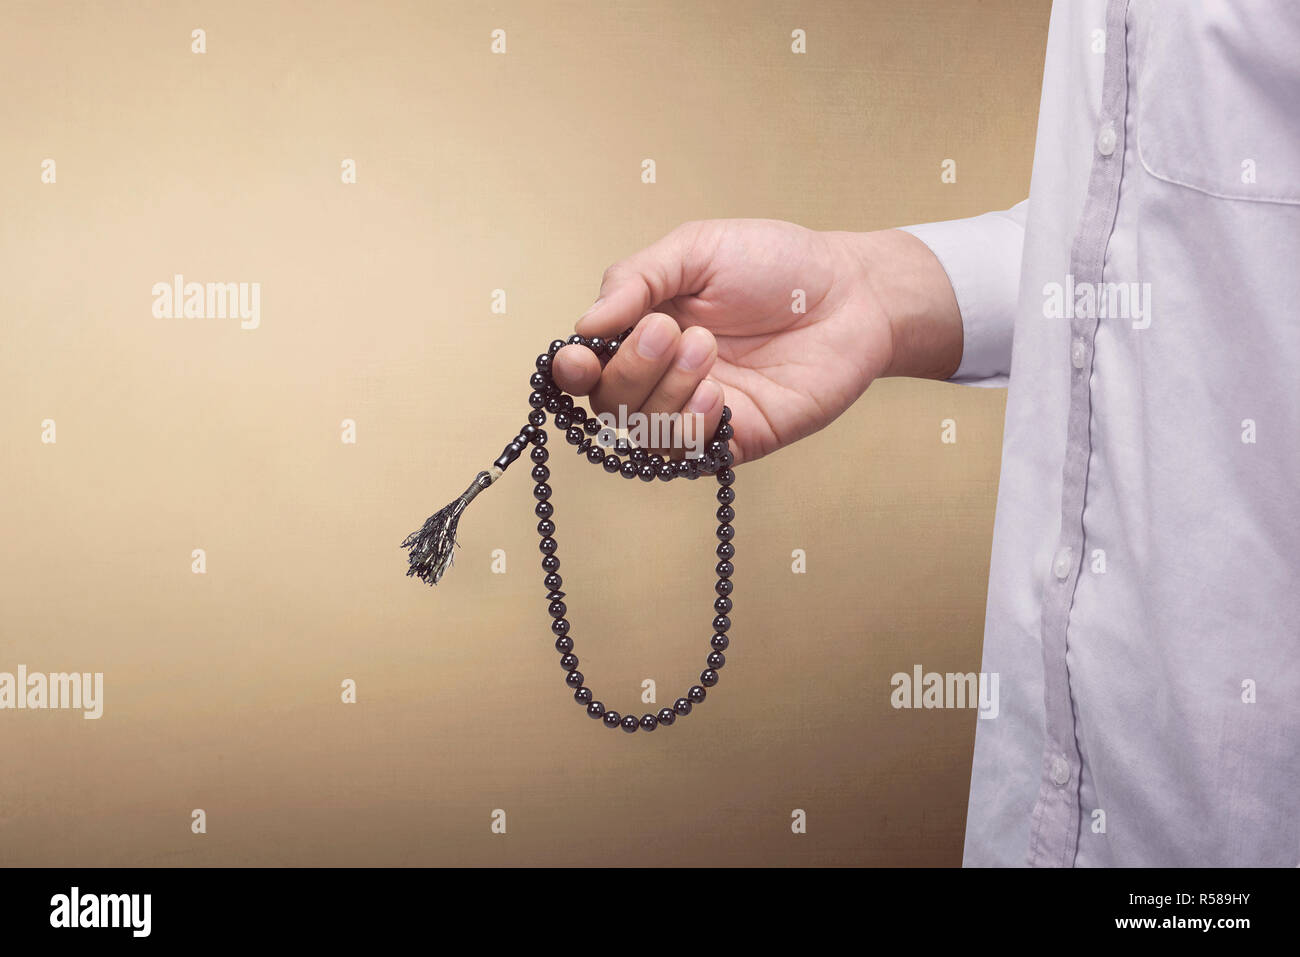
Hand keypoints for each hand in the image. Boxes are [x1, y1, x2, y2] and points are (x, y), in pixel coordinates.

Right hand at [551, 219, 960, 465]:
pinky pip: (689, 452)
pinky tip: (717, 391)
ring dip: (665, 389)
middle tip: (671, 330)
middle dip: (631, 368)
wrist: (852, 292)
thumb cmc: (776, 264)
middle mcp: (662, 376)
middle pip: (609, 403)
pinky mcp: (736, 439)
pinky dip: (691, 423)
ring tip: (708, 347)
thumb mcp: (696, 249)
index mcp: (643, 329)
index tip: (578, 358)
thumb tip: (585, 323)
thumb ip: (636, 279)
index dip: (572, 371)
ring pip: (643, 431)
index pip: (587, 368)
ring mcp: (698, 412)